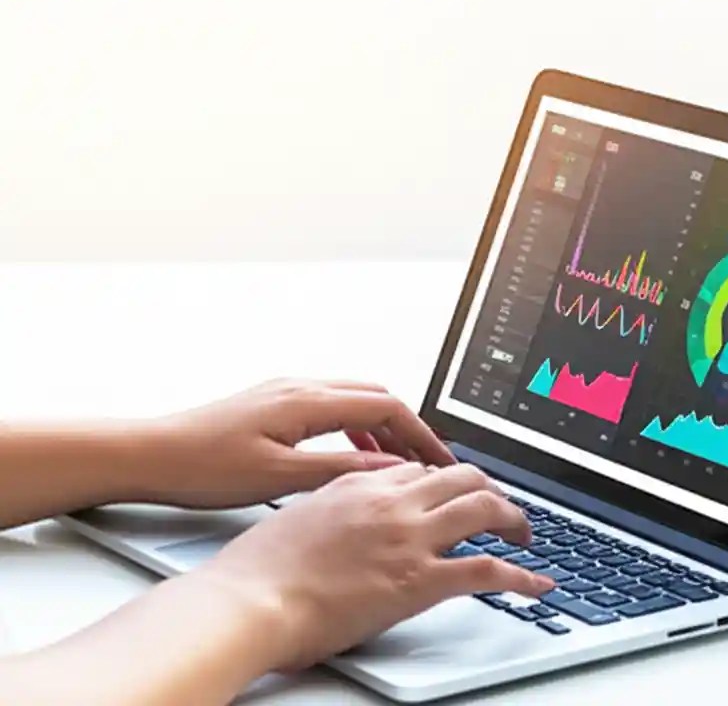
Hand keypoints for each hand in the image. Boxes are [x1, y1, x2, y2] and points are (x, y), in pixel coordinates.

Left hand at [137, 378, 456, 508]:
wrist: (149, 455)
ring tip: (397, 465)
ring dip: (382, 429)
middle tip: (428, 463)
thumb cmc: (202, 467)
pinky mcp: (272, 405)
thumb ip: (341, 471)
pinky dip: (355, 430)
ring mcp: (285, 393)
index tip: (440, 461)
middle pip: (376, 398)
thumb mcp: (279, 478)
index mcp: (307, 401)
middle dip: (409, 428)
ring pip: (354, 402)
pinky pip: (331, 408)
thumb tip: (390, 470)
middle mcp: (300, 387)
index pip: (386, 407)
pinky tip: (350, 457)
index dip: (421, 434)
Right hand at [193, 462, 553, 670]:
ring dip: (513, 519)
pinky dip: (521, 576)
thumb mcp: (295, 520)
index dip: (444, 483)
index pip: (419, 470)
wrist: (247, 602)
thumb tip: (340, 525)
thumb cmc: (256, 573)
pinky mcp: (419, 580)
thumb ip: (329, 512)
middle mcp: (390, 502)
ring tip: (524, 535)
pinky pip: (487, 570)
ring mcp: (408, 538)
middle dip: (490, 490)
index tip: (454, 496)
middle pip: (461, 476)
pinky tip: (536, 584)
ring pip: (484, 507)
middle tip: (500, 509)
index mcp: (358, 486)